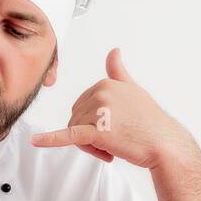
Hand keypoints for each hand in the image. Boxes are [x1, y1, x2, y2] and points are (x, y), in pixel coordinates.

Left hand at [28, 47, 200, 200]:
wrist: (165, 145)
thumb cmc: (150, 121)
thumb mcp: (133, 90)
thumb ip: (118, 72)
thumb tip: (113, 51)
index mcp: (104, 83)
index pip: (81, 107)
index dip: (93, 123)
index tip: (113, 130)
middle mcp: (100, 93)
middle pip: (76, 119)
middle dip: (89, 135)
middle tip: (114, 143)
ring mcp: (98, 111)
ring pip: (75, 133)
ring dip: (90, 146)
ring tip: (113, 149)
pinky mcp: (96, 131)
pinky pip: (68, 136)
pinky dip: (50, 140)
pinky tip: (35, 141)